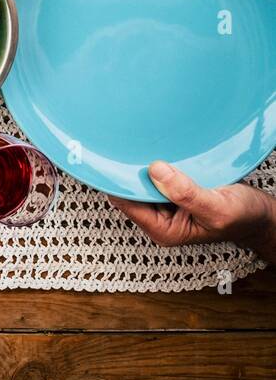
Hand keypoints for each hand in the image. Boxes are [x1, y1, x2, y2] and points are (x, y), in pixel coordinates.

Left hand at [108, 161, 275, 262]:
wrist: (261, 214)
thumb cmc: (243, 217)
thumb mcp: (217, 207)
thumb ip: (186, 193)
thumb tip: (155, 171)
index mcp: (163, 230)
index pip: (126, 203)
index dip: (120, 182)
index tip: (118, 161)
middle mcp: (159, 219)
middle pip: (130, 191)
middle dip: (132, 173)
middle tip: (135, 149)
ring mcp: (165, 205)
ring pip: (142, 182)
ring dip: (146, 167)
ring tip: (151, 150)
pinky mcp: (172, 192)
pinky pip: (156, 176)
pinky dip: (159, 166)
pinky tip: (165, 155)